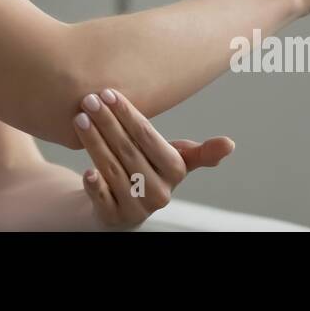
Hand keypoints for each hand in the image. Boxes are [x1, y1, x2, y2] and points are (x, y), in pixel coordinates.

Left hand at [72, 87, 234, 229]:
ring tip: (79, 117)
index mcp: (174, 171)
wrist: (121, 206)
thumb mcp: (173, 160)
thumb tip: (230, 144)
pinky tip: (85, 169)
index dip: (129, 115)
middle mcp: (159, 192)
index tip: (108, 93)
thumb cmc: (148, 171)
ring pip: (113, 170)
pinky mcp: (114, 218)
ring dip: (95, 143)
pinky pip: (103, 200)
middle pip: (128, 151)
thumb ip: (197, 152)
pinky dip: (95, 185)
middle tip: (88, 99)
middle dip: (107, 122)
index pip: (149, 139)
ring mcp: (136, 207)